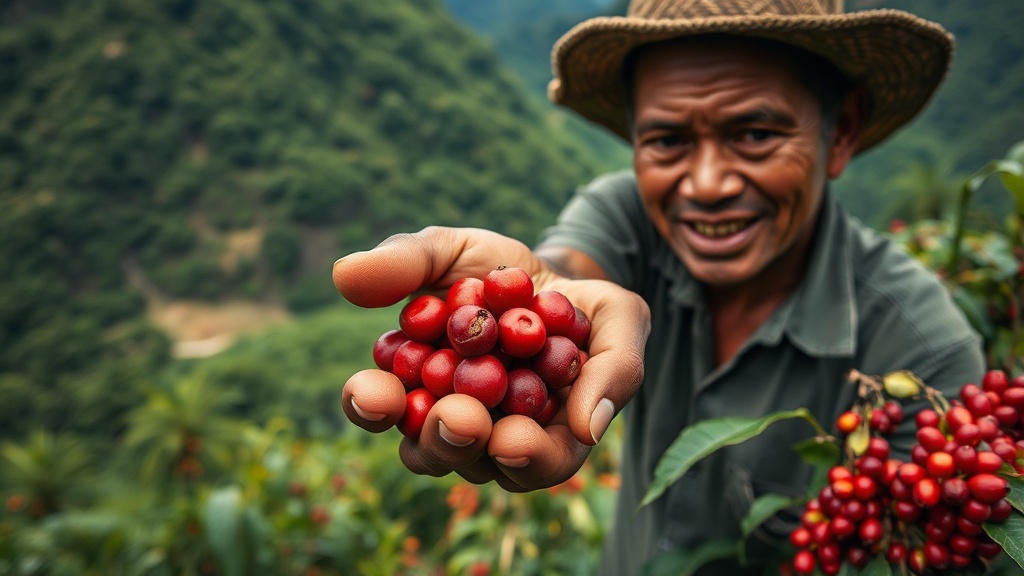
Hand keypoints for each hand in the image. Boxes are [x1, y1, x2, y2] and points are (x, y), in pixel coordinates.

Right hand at [334, 226, 649, 490]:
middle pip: (438, 451)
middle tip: (456, 416)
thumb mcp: (448, 248)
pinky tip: (582, 422)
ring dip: (508, 454)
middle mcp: (457, 426)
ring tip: (513, 437)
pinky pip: (562, 451)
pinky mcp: (565, 439)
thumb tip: (344, 275)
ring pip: (502, 466)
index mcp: (413, 386)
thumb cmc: (489, 270)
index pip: (379, 406)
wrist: (560, 277)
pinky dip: (569, 435)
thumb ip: (402, 260)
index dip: (370, 404)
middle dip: (444, 438)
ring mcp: (509, 441)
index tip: (371, 392)